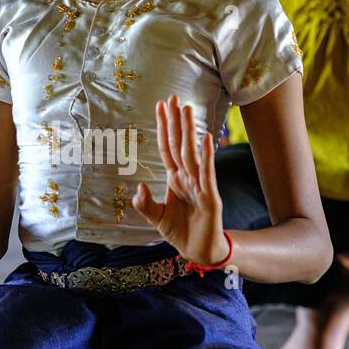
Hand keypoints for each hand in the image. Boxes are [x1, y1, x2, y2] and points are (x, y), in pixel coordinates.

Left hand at [132, 94, 229, 265]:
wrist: (199, 252)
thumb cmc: (181, 232)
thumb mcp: (157, 218)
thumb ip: (145, 204)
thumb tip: (138, 187)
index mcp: (176, 178)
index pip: (167, 147)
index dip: (164, 127)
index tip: (160, 105)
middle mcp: (188, 177)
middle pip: (180, 144)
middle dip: (176, 121)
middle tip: (173, 97)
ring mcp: (200, 185)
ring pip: (192, 153)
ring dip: (190, 131)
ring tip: (187, 110)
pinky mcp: (211, 198)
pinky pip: (208, 173)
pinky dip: (207, 157)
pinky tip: (207, 139)